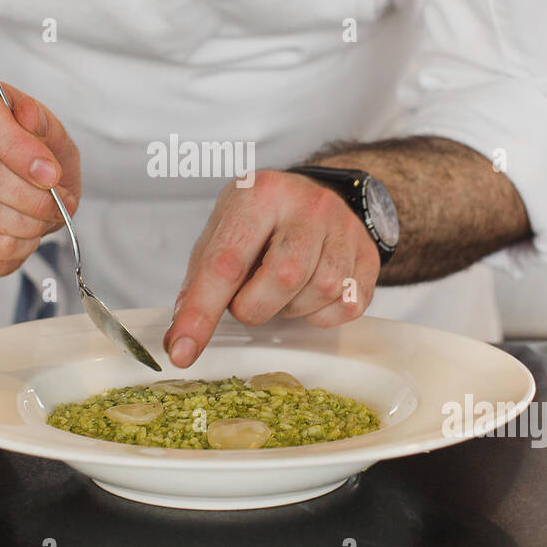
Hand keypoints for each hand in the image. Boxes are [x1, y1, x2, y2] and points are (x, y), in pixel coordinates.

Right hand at [0, 79, 80, 275]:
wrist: (3, 193)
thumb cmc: (32, 161)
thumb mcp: (53, 138)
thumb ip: (46, 127)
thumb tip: (30, 116)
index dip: (20, 149)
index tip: (51, 174)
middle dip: (33, 196)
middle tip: (58, 205)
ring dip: (27, 224)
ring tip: (45, 220)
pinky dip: (16, 246)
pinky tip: (26, 235)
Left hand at [163, 170, 379, 366]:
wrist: (314, 196)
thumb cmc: (260, 222)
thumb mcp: (222, 234)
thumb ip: (200, 284)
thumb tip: (178, 340)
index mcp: (259, 194)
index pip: (226, 262)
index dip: (202, 312)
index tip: (182, 351)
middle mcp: (307, 205)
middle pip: (284, 277)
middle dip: (256, 307)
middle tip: (247, 302)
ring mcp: (344, 228)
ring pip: (321, 291)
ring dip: (290, 310)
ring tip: (280, 292)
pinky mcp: (368, 254)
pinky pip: (348, 305)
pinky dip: (321, 315)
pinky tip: (308, 298)